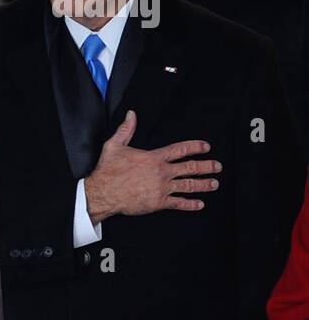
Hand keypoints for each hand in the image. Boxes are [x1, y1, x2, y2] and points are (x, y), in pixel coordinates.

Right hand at [84, 110, 220, 225]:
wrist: (103, 193)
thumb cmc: (108, 171)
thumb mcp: (114, 145)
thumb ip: (126, 130)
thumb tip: (131, 115)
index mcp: (154, 158)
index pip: (180, 150)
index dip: (195, 147)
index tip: (205, 147)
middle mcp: (162, 172)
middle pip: (191, 168)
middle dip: (207, 166)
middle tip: (216, 166)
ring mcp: (162, 188)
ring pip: (189, 185)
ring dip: (204, 184)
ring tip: (214, 183)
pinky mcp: (158, 202)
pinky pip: (179, 203)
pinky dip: (191, 204)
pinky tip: (199, 204)